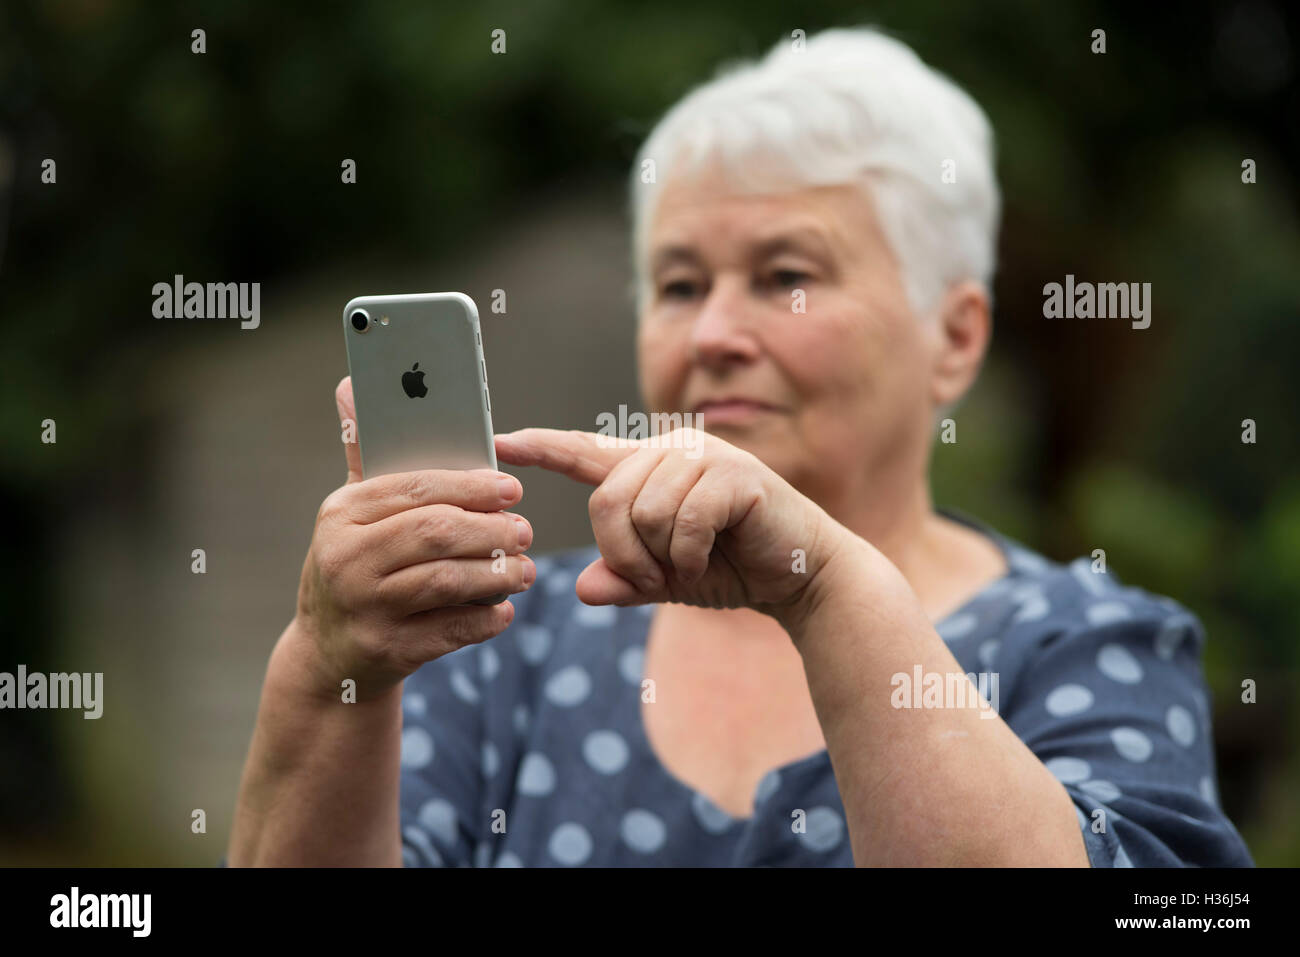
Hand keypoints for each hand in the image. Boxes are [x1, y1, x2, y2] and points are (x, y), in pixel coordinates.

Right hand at [287, 377, 535, 701]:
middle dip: (490, 529)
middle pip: (435, 532)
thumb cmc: (356, 565)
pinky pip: (451, 630)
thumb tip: (352, 382)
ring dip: (496, 574)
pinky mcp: (386, 649)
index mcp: (342, 513)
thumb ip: (367, 452)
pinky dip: (484, 619)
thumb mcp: (353, 512)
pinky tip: (502, 611)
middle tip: (524, 532)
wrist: (328, 653)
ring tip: (523, 570)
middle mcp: (346, 558)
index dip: (470, 486)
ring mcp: (364, 607)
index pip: (416, 488)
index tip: (512, 489)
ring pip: (447, 581)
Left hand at [494, 426, 854, 618]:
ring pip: (641, 512)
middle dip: (621, 553)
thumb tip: (582, 589)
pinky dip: (688, 557)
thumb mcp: (664, 580)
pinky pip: (681, 522)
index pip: (585, 451)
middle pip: (605, 499)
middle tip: (650, 579)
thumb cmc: (730, 567)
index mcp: (649, 466)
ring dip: (658, 559)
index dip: (543, 447)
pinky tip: (708, 560)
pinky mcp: (735, 475)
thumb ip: (623, 580)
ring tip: (684, 567)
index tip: (500, 441)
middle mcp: (672, 450)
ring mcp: (705, 457)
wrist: (799, 574)